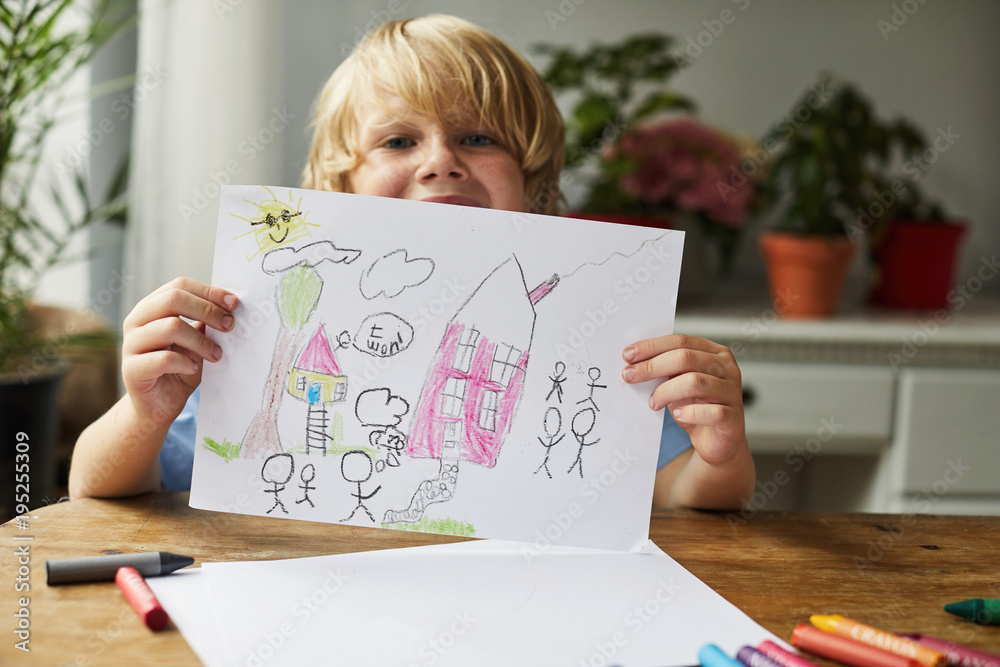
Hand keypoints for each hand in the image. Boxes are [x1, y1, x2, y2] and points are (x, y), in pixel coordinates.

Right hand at [121, 277, 237, 427]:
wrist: (159, 405)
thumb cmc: (180, 368)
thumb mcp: (198, 342)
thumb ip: (207, 324)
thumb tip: (231, 306)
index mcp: (152, 307)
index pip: (179, 286)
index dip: (209, 292)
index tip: (234, 303)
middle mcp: (136, 321)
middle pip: (173, 299)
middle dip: (208, 310)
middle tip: (229, 326)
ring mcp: (130, 344)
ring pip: (171, 327)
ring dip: (201, 341)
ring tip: (216, 355)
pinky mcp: (132, 369)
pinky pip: (164, 358)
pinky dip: (186, 362)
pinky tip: (193, 369)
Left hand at [621, 334, 745, 465]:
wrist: (716, 442)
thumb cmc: (696, 407)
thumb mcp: (678, 383)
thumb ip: (665, 370)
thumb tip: (632, 363)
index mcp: (714, 353)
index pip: (680, 342)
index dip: (652, 347)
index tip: (627, 355)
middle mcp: (727, 368)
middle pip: (685, 358)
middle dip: (652, 366)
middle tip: (629, 376)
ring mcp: (732, 392)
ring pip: (694, 382)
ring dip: (666, 392)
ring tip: (653, 402)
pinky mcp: (732, 417)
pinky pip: (709, 412)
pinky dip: (688, 413)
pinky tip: (677, 414)